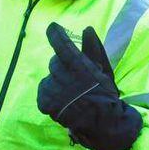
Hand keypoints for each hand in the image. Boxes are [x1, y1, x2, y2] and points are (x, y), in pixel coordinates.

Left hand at [37, 23, 141, 149]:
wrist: (101, 122)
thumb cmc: (104, 94)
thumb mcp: (102, 70)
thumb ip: (93, 49)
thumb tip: (87, 28)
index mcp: (77, 65)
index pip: (60, 43)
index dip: (55, 33)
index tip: (53, 27)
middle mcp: (62, 75)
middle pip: (55, 62)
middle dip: (62, 67)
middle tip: (74, 77)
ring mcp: (52, 90)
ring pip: (49, 78)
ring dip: (57, 82)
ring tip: (70, 94)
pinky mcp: (44, 102)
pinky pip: (43, 92)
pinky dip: (51, 96)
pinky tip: (63, 102)